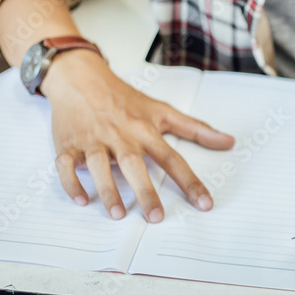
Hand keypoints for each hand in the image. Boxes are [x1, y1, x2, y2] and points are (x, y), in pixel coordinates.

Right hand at [41, 50, 234, 220]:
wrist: (80, 77)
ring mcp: (93, 140)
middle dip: (145, 192)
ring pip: (99, 166)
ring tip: (118, 214)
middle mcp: (120, 136)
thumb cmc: (124, 99)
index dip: (190, 182)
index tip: (204, 203)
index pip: (173, 159)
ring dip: (107, 190)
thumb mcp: (162, 110)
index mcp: (145, 131)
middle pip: (134, 165)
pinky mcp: (68, 144)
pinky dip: (71, 182)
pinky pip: (66, 165)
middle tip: (155, 217)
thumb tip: (228, 141)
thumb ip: (196, 129)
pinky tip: (81, 200)